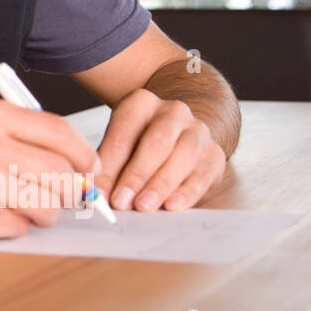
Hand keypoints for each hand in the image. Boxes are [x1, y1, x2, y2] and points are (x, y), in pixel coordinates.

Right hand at [0, 96, 102, 244]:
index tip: (87, 169)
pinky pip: (20, 228)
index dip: (82, 155)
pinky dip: (13, 227)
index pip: (59, 132)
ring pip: (47, 205)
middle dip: (68, 191)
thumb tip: (75, 160)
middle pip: (60, 173)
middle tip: (59, 197)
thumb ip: (19, 134)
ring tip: (17, 207)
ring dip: (41, 213)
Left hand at [95, 89, 226, 211]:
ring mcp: (198, 131)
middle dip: (137, 175)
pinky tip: (172, 206)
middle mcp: (173, 112)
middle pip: (157, 142)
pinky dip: (188, 192)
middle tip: (122, 202)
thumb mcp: (118, 144)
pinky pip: (204, 174)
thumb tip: (95, 197)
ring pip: (185, 156)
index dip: (111, 166)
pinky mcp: (215, 155)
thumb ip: (107, 168)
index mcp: (141, 103)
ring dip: (162, 185)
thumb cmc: (139, 142)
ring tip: (144, 207)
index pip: (124, 134)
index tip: (101, 193)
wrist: (179, 133)